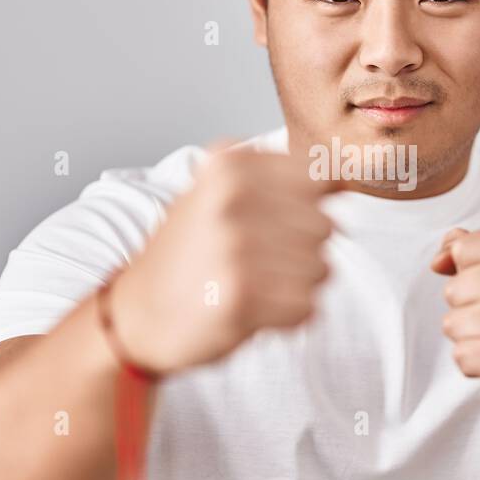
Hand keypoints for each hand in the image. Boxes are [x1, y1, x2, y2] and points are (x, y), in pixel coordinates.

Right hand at [110, 144, 339, 374]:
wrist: (136, 315)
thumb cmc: (189, 254)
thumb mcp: (221, 194)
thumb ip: (281, 180)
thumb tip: (344, 178)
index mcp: (232, 163)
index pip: (322, 179)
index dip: (308, 210)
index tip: (275, 227)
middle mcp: (234, 196)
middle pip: (326, 227)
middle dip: (301, 252)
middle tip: (253, 262)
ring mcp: (237, 245)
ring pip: (321, 269)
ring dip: (293, 286)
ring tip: (249, 285)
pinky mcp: (241, 294)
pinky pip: (307, 306)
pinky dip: (286, 317)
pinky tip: (250, 309)